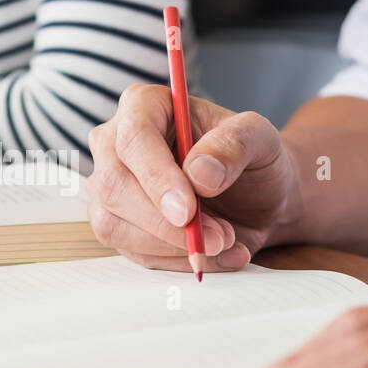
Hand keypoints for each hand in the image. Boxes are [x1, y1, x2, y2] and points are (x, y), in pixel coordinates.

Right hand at [86, 84, 300, 271]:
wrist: (256, 198)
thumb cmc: (252, 159)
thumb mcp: (260, 139)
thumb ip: (234, 145)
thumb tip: (199, 173)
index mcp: (144, 106)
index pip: (134, 138)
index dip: (156, 177)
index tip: (187, 210)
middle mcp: (114, 143)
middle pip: (114, 186)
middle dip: (167, 223)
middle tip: (220, 236)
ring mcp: (108, 186)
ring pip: (114, 224)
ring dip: (173, 246)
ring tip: (224, 241)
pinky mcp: (114, 223)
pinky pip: (133, 252)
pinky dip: (176, 261)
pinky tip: (211, 253)